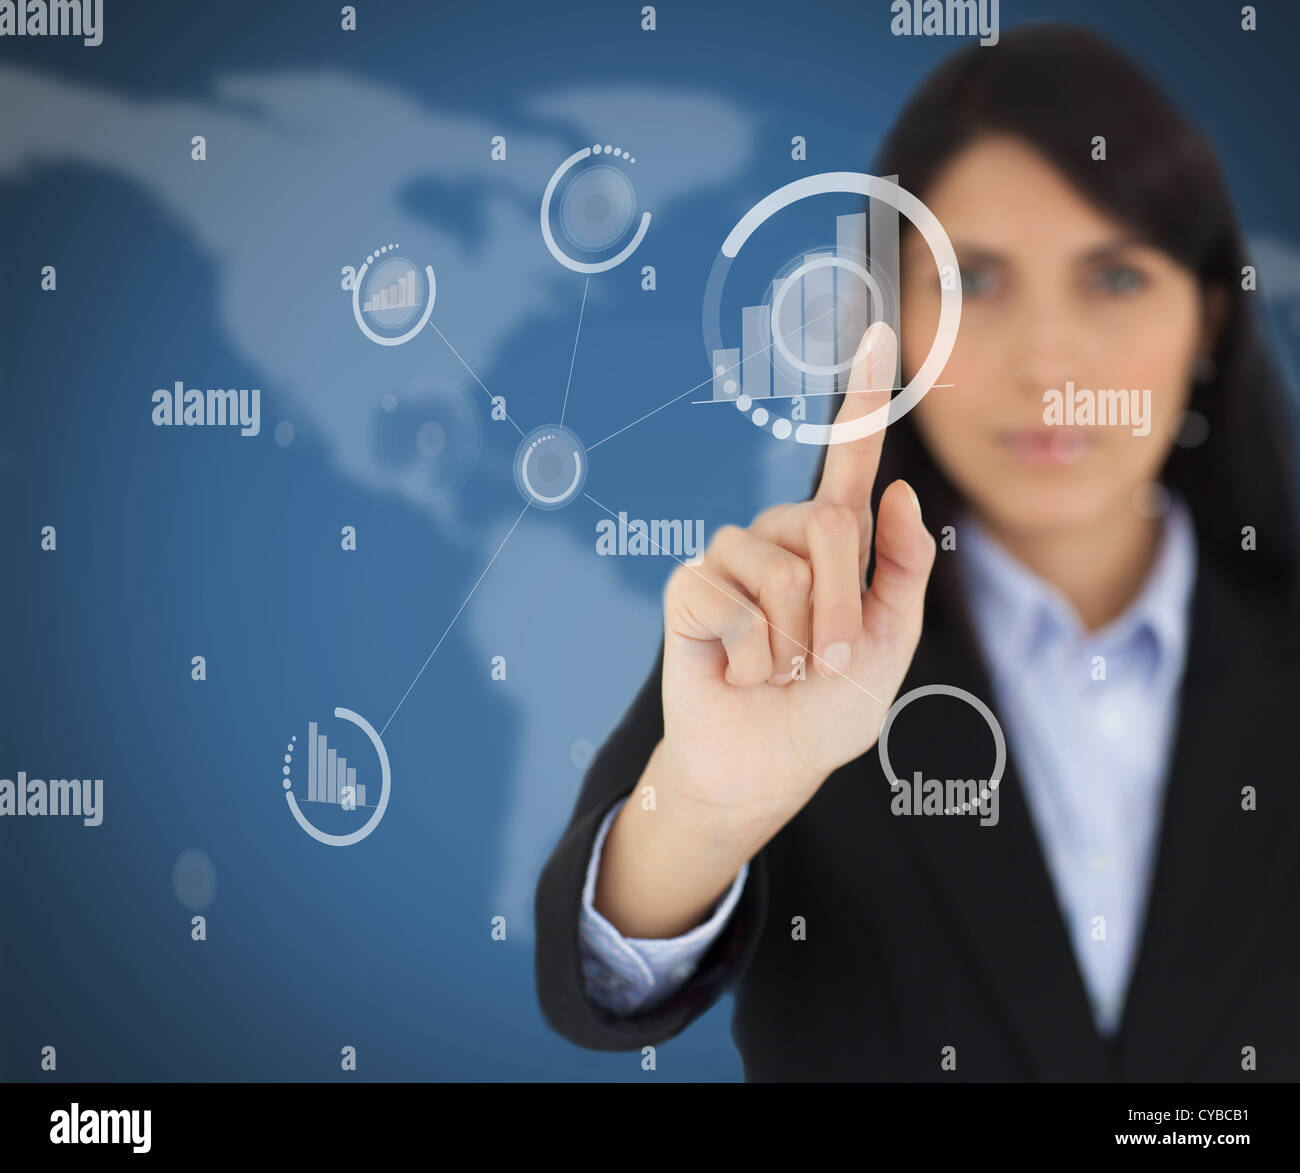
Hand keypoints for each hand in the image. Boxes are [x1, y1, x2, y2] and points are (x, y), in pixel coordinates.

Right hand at [657, 320, 936, 843]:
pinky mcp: (690, 588)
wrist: (768, 764)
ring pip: (782, 572)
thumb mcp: (890, 645)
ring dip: (793, 643)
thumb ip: (901, 570)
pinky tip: (737, 671)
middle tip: (824, 660)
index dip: (863, 399)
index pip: (849, 462)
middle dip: (842, 610)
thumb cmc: (829, 707)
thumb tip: (897, 489)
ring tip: (777, 669)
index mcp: (834, 545)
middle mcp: (781, 538)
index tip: (881, 334)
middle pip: (828, 525)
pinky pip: (731, 602)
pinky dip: (748, 656)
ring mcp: (731, 559)